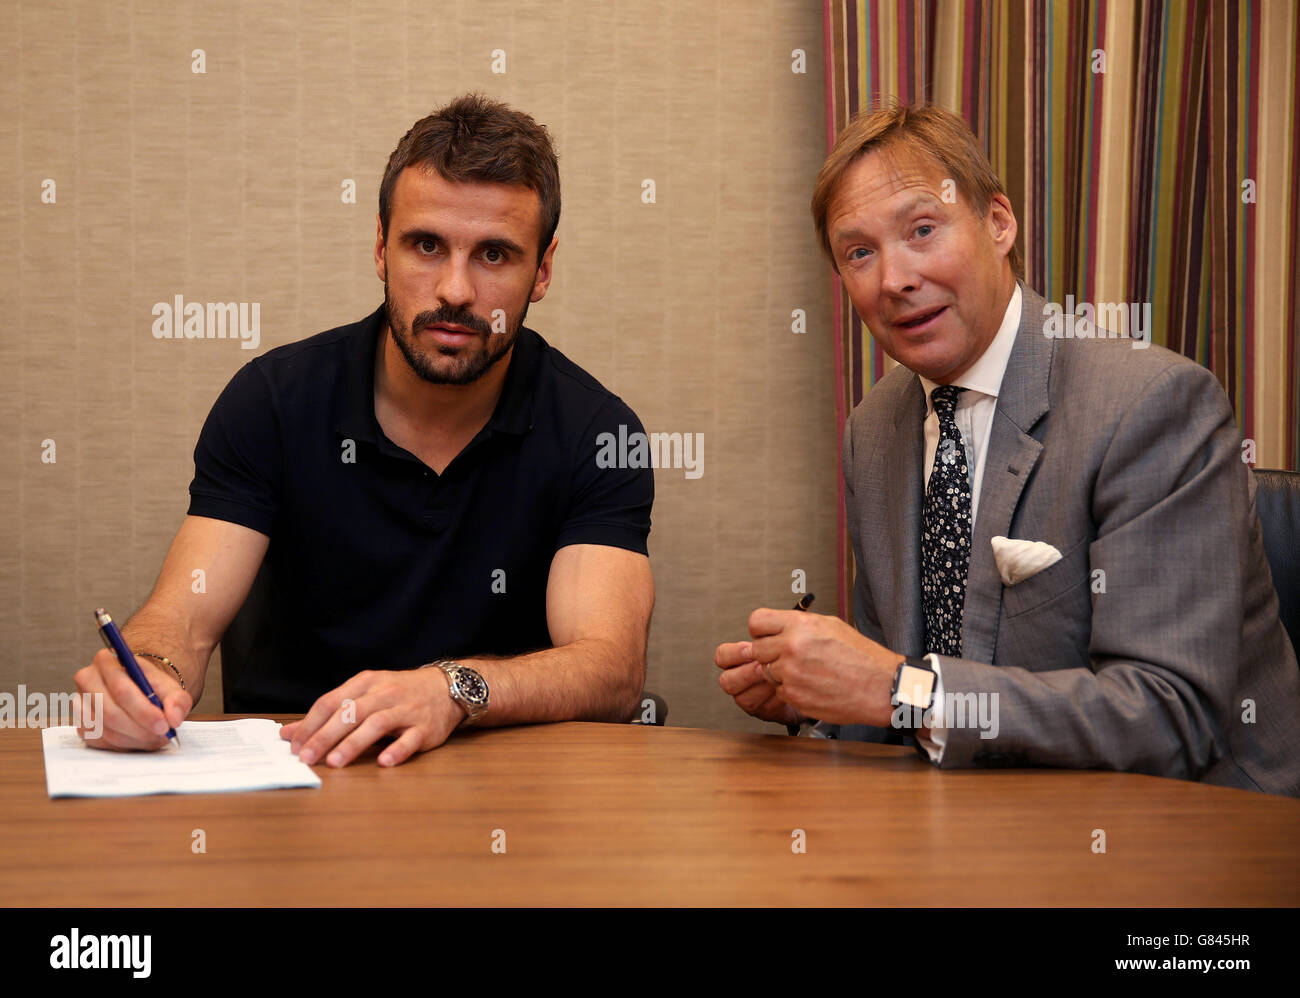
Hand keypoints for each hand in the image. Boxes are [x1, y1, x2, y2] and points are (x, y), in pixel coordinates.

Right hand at [73, 648, 191, 750]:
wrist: (140, 691)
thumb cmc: (152, 687)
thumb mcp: (171, 688)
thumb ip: (177, 700)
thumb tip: (174, 718)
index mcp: (106, 661)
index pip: (122, 690)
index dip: (143, 711)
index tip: (164, 725)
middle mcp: (87, 680)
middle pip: (110, 713)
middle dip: (140, 729)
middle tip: (162, 734)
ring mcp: (81, 704)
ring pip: (106, 730)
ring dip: (135, 738)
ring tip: (156, 737)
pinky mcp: (81, 725)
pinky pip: (101, 742)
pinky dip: (124, 745)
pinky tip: (140, 739)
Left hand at [280, 668, 463, 767]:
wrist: (446, 687)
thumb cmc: (399, 693)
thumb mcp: (363, 695)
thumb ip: (328, 714)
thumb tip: (289, 734)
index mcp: (365, 683)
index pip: (331, 702)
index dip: (311, 724)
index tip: (295, 746)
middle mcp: (384, 693)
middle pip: (351, 713)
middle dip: (326, 736)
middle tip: (307, 757)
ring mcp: (406, 709)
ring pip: (377, 724)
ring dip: (354, 743)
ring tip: (336, 762)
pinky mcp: (425, 727)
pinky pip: (410, 738)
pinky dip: (397, 750)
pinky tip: (383, 762)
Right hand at [715, 637, 804, 726]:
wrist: (811, 678)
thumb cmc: (797, 656)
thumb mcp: (785, 639)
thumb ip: (773, 634)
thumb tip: (769, 628)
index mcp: (739, 659)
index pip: (723, 656)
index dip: (734, 653)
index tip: (750, 649)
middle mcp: (740, 679)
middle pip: (727, 680)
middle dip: (746, 673)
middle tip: (762, 667)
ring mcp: (750, 696)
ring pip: (742, 697)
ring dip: (762, 686)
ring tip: (778, 677)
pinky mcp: (764, 711)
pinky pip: (762, 708)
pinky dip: (775, 699)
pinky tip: (786, 688)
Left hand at [743, 608, 899, 726]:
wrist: (880, 687)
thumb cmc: (861, 657)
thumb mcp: (830, 625)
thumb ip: (799, 624)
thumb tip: (779, 626)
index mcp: (800, 626)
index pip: (756, 622)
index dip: (760, 630)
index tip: (765, 635)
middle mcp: (792, 648)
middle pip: (757, 649)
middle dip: (769, 653)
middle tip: (788, 656)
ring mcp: (791, 674)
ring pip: (768, 672)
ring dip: (781, 673)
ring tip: (807, 671)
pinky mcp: (794, 696)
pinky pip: (780, 690)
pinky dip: (792, 689)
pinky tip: (812, 684)